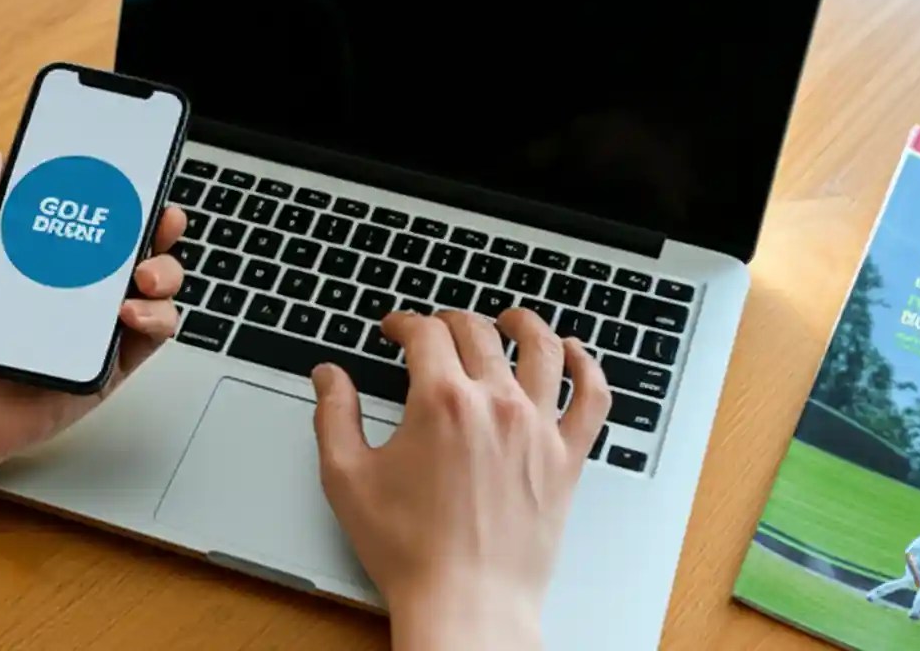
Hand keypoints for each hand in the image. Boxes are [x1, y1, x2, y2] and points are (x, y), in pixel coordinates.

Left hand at [0, 146, 185, 478]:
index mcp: (52, 261)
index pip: (100, 221)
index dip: (127, 197)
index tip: (137, 177)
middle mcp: (83, 290)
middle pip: (142, 250)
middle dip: (162, 230)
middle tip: (160, 222)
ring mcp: (99, 328)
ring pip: (157, 291)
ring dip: (165, 274)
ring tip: (142, 277)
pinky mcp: (109, 366)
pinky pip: (151, 338)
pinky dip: (154, 320)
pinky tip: (129, 313)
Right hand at [311, 309, 610, 649]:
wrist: (467, 602)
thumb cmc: (409, 549)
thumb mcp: (347, 478)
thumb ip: (334, 416)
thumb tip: (328, 375)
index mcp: (440, 401)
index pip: (425, 332)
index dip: (404, 322)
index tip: (395, 329)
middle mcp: (494, 403)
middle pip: (478, 333)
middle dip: (450, 320)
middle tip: (436, 327)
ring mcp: (538, 428)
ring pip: (542, 349)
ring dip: (524, 323)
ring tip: (511, 317)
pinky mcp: (568, 457)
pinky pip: (591, 396)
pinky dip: (588, 366)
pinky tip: (577, 353)